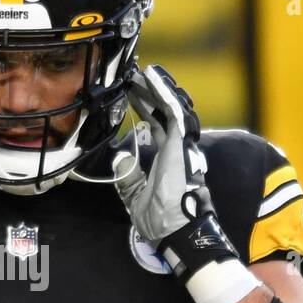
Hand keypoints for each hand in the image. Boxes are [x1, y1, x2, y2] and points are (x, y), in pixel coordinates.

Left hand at [113, 65, 237, 276]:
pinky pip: (173, 112)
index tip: (131, 94)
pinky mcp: (181, 143)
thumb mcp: (136, 196)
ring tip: (142, 72)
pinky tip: (151, 79)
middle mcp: (177, 148)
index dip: (146, 108)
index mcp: (167, 158)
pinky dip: (163, 94)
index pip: (157, 125)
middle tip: (133, 76)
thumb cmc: (160, 219)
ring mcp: (181, 144)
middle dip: (149, 93)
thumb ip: (130, 176)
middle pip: (164, 112)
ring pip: (172, 107)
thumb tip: (121, 158)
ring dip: (157, 89)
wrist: (175, 230)